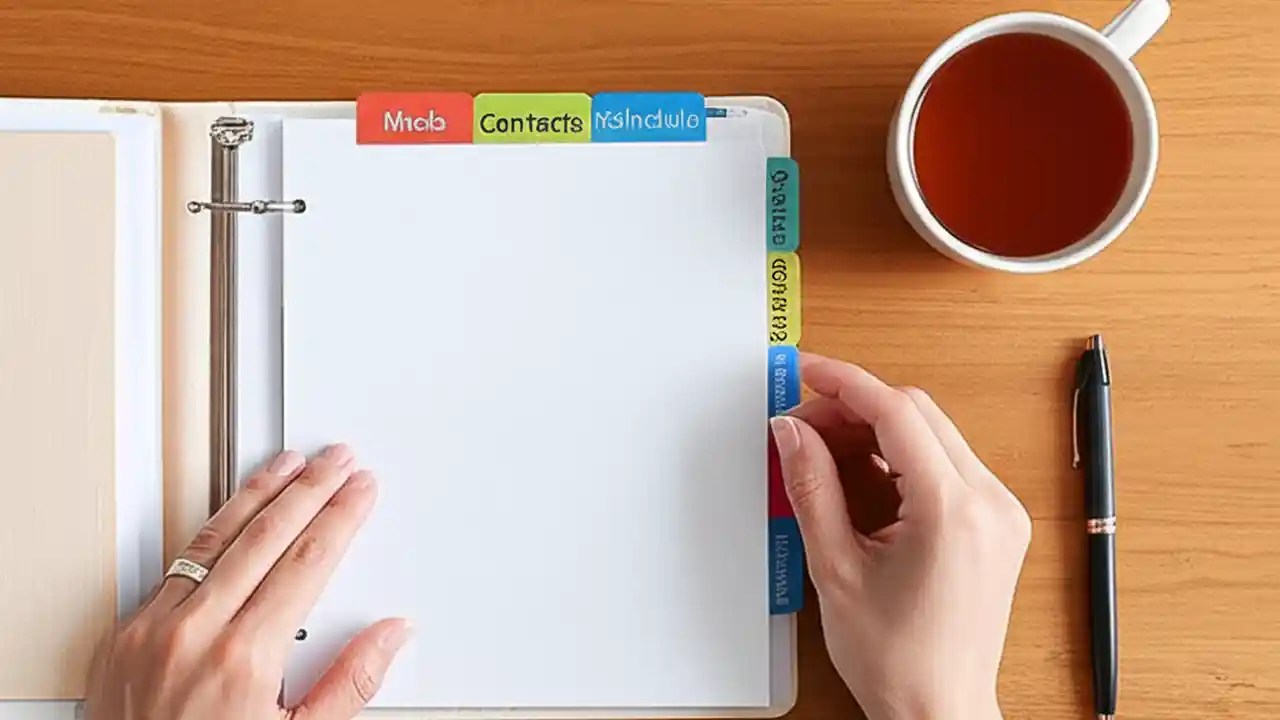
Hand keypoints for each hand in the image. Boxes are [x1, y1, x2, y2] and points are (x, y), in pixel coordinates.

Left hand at [86, 445, 410, 719]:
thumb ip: (349, 683)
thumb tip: (390, 634)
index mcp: (244, 659)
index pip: (309, 562)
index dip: (341, 517)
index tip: (360, 491)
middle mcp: (194, 634)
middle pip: (267, 535)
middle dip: (310, 489)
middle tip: (336, 460)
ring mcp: (153, 630)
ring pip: (216, 539)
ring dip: (258, 494)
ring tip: (288, 464)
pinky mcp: (123, 635)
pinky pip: (176, 566)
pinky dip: (212, 532)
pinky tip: (232, 515)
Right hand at [769, 355, 1031, 719]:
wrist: (940, 708)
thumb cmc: (897, 659)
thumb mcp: (835, 568)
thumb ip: (811, 487)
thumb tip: (791, 431)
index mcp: (953, 511)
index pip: (897, 413)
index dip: (845, 383)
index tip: (807, 370)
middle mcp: (989, 502)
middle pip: (917, 414)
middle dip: (853, 407)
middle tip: (801, 424)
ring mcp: (1000, 510)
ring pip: (931, 432)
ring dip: (875, 429)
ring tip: (822, 452)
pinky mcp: (995, 521)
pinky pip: (944, 461)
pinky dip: (898, 455)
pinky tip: (859, 473)